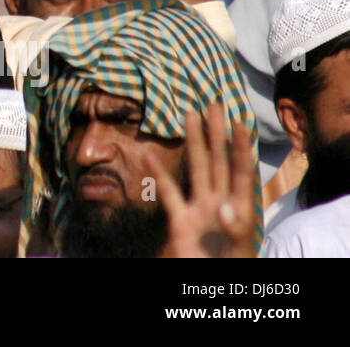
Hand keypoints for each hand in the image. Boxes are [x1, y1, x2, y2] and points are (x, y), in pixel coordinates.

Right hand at [145, 104, 256, 258]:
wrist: (208, 283)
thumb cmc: (229, 267)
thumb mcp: (238, 250)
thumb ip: (235, 228)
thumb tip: (227, 207)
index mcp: (239, 209)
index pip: (241, 172)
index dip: (240, 147)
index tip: (239, 122)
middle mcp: (220, 203)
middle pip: (219, 162)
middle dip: (216, 133)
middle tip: (213, 105)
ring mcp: (199, 210)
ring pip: (197, 169)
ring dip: (193, 143)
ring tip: (189, 116)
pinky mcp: (180, 221)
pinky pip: (168, 193)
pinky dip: (158, 173)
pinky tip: (148, 155)